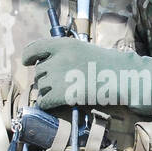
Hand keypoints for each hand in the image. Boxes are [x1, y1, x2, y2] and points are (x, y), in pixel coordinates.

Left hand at [21, 36, 151, 117]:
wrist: (124, 78)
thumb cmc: (110, 66)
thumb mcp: (87, 51)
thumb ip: (67, 56)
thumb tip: (50, 67)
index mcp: (64, 44)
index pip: (35, 48)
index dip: (29, 56)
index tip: (27, 61)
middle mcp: (57, 58)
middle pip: (40, 72)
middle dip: (46, 79)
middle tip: (61, 85)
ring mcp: (58, 77)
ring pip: (41, 88)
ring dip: (48, 93)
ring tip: (63, 95)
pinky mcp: (61, 94)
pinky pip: (44, 102)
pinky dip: (47, 105)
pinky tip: (55, 106)